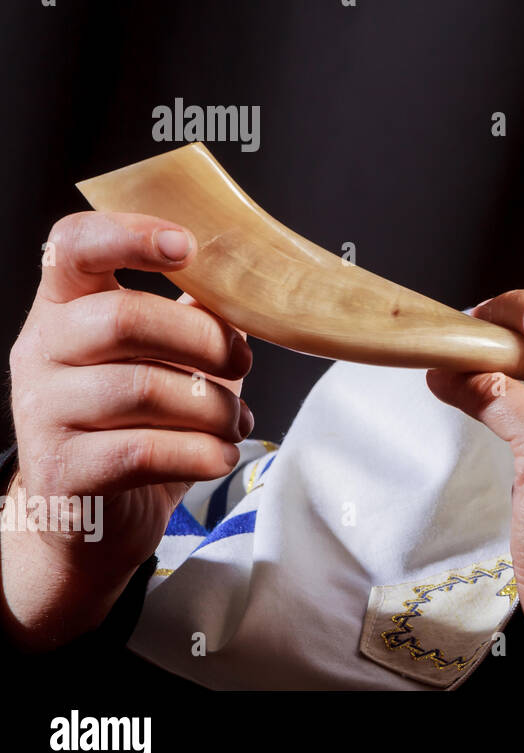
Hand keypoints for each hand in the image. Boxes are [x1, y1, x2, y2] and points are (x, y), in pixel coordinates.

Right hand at [2, 211, 253, 650]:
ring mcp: (43, 413)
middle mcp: (42, 350)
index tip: (186, 245)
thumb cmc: (141, 422)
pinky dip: (201, 453)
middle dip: (205, 339)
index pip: (74, 246)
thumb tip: (253, 277)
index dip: (128, 234)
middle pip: (124, 318)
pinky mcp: (63, 471)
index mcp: (67, 306)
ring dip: (213, 405)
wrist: (94, 517)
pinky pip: (145, 451)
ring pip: (142, 389)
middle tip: (241, 360)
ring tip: (234, 420)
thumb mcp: (164, 357)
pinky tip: (218, 454)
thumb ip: (195, 312)